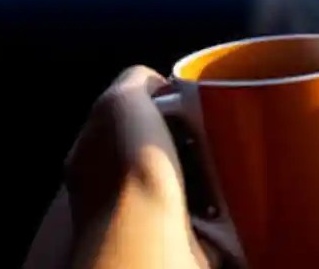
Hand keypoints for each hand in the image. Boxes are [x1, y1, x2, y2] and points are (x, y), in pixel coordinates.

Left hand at [53, 66, 239, 268]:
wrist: (149, 235)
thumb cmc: (130, 167)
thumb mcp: (120, 100)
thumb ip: (134, 81)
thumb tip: (158, 82)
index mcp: (91, 151)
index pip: (125, 116)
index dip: (156, 102)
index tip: (185, 99)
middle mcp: (111, 186)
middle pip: (158, 146)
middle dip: (185, 136)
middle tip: (209, 128)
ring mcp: (143, 214)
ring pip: (185, 177)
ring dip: (205, 168)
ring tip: (223, 158)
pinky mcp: (176, 236)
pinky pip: (205, 209)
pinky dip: (218, 200)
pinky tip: (227, 189)